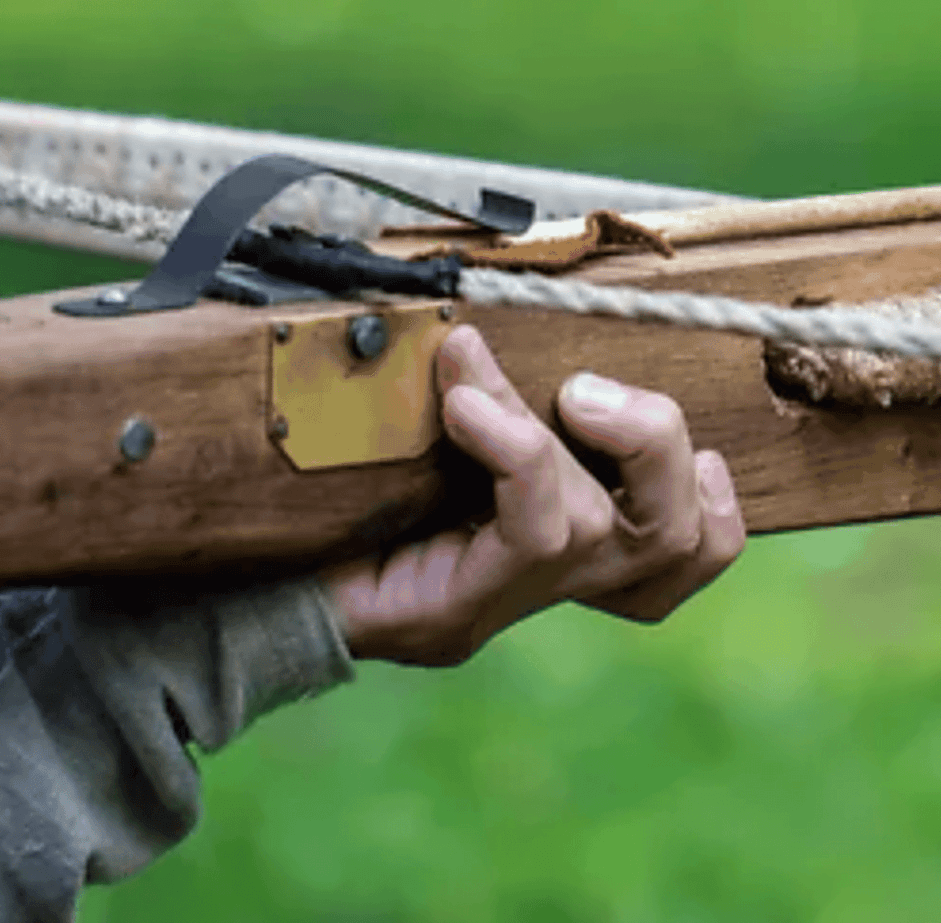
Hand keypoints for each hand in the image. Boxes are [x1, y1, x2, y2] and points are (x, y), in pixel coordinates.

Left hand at [322, 324, 744, 664]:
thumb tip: (478, 324)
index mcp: (561, 550)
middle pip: (682, 543)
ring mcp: (508, 606)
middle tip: (583, 391)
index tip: (658, 424)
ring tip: (507, 393)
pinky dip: (517, 452)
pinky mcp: (456, 616)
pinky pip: (536, 533)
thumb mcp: (426, 434)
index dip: (713, 495)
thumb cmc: (323, 501)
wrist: (227, 591)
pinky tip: (465, 405)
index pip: (688, 549)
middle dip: (662, 443)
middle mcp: (551, 589)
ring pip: (624, 536)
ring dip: (581, 439)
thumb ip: (478, 399)